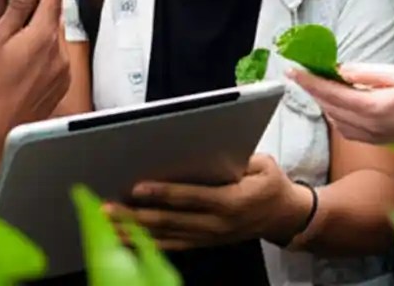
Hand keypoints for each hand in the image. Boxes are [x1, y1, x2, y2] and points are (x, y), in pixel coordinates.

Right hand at [0, 0, 68, 129]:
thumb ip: (18, 6)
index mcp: (44, 35)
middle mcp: (60, 50)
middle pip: (56, 16)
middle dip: (40, 11)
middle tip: (17, 18)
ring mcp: (64, 69)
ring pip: (57, 38)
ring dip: (42, 34)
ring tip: (17, 47)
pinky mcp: (63, 83)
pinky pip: (58, 58)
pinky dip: (45, 55)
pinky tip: (25, 65)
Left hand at [106, 154, 311, 250]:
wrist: (285, 216)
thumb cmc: (270, 184)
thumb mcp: (262, 164)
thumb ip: (236, 158)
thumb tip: (206, 148)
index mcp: (232, 202)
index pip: (191, 197)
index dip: (164, 193)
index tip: (137, 188)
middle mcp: (218, 224)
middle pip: (170, 220)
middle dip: (136, 215)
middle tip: (108, 208)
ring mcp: (209, 237)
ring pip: (166, 236)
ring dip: (135, 232)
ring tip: (107, 226)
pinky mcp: (204, 242)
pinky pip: (172, 245)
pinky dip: (147, 244)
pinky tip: (126, 240)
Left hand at [287, 63, 393, 145]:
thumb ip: (369, 72)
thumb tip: (342, 69)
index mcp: (372, 107)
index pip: (330, 92)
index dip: (309, 80)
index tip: (293, 70)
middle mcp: (367, 125)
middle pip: (328, 106)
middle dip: (311, 88)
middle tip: (299, 72)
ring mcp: (371, 136)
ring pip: (334, 118)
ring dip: (322, 101)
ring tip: (315, 83)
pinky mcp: (377, 140)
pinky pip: (346, 128)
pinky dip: (335, 114)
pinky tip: (338, 103)